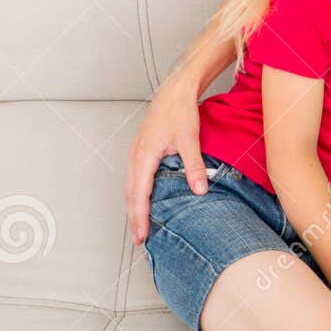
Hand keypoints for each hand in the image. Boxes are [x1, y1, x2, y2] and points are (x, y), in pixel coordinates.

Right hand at [125, 78, 205, 244]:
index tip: (141, 236)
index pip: (139, 195)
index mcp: (143, 156)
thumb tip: (199, 191)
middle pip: (130, 195)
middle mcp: (135, 156)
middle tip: (139, 239)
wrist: (176, 91)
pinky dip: (138, 193)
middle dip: (134, 218)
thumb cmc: (180, 111)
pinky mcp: (142, 150)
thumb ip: (195, 167)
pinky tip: (145, 200)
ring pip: (131, 186)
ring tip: (140, 225)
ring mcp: (136, 153)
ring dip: (134, 207)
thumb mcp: (190, 140)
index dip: (140, 217)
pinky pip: (135, 177)